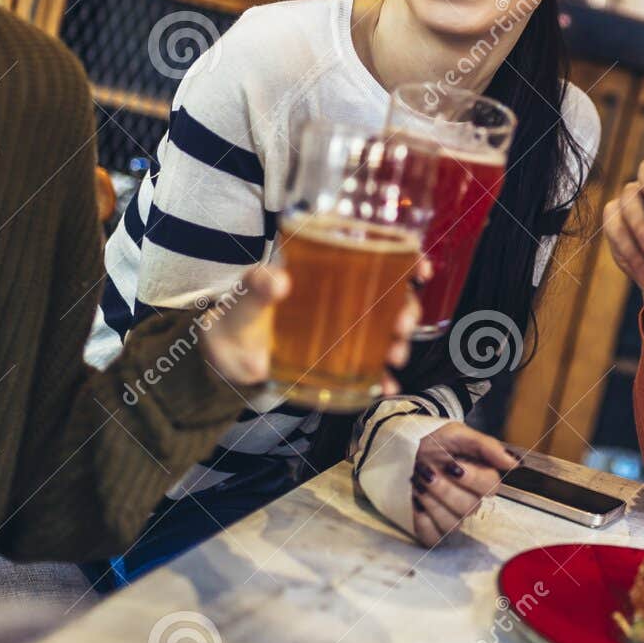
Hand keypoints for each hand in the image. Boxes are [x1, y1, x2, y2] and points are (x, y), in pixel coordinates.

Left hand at [195, 261, 429, 408]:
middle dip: (408, 309)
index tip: (420, 270)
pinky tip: (386, 386)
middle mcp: (340, 298)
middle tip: (403, 327)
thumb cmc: (232, 325)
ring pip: (387, 329)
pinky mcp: (339, 361)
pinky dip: (383, 377)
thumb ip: (253, 290)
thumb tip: (280, 281)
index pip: (372, 256)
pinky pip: (370, 366)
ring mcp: (343, 330)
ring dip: (400, 342)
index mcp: (322, 271)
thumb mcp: (239, 304)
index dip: (405, 258)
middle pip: (390, 295)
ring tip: (395, 357)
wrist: (223, 366)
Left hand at [410, 423, 520, 546]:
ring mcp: (451, 517)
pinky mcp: (431, 530)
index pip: (491, 488)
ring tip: (417, 483)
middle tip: (426, 471)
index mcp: (480, 479)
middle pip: (470, 508)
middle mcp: (469, 501)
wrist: (401, 448)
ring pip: (452, 525)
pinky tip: (414, 503)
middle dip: (444, 489)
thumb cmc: (432, 441)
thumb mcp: (457, 434)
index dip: (472, 479)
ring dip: (431, 502)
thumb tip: (515, 463)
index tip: (452, 465)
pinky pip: (433, 538)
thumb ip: (487, 447)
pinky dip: (421, 521)